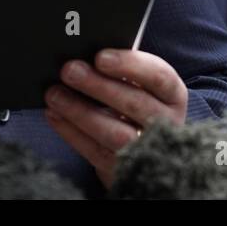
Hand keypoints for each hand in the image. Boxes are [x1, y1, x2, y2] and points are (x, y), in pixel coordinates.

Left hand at [43, 49, 187, 188]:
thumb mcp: (137, 84)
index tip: (100, 57)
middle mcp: (166, 122)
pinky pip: (96, 151)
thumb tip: (84, 56)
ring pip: (115, 132)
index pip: (159, 76)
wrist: (141, 150)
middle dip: (98, 86)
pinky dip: (71, 132)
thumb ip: (120, 70)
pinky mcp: (124, 169)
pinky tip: (54, 114)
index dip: (130, 65)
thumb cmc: (133, 102)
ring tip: (54, 94)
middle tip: (69, 70)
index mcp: (172, 94)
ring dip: (80, 111)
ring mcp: (147, 149)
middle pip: (135, 103)